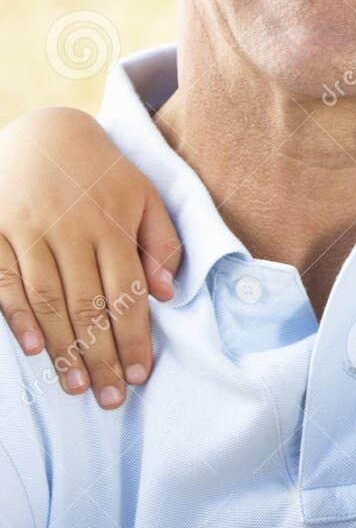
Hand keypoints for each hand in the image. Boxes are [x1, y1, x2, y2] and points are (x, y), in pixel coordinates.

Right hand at [0, 108, 181, 406]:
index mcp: (113, 223)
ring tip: (76, 387)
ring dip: (63, 348)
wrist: (44, 128)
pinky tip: (33, 349)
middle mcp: (72, 229)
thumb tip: (167, 294)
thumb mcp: (143, 196)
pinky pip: (5, 280)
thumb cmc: (101, 172)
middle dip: (102, 357)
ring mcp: (30, 229)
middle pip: (89, 306)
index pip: (127, 293)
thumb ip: (162, 243)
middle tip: (111, 398)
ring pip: (48, 299)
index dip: (134, 338)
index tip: (140, 376)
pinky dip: (18, 315)